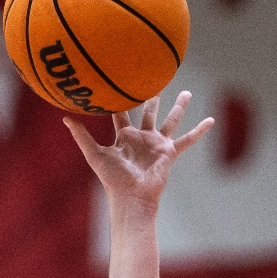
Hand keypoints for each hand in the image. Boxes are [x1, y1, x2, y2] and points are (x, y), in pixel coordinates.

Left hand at [63, 91, 213, 206]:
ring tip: (187, 93)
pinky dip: (200, 131)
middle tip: (155, 81)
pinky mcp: (169, 153)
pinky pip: (187, 139)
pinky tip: (211, 121)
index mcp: (124, 138)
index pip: (121, 114)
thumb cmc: (112, 179)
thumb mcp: (94, 154)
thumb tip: (66, 118)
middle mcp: (141, 139)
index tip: (121, 81)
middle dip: (151, 98)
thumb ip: (82, 136)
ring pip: (170, 121)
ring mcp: (156, 145)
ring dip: (179, 107)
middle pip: (147, 113)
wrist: (131, 196)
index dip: (120, 100)